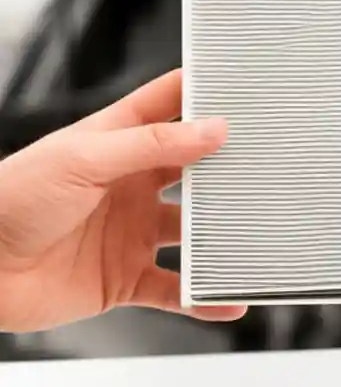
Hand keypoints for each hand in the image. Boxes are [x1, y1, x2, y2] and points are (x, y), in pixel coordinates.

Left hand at [0, 69, 244, 331]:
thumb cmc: (9, 200)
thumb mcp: (83, 158)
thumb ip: (153, 145)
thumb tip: (213, 129)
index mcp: (116, 143)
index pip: (169, 107)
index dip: (206, 96)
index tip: (248, 89)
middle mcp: (129, 186)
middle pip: (194, 172)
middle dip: (229, 169)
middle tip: (269, 166)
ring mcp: (129, 233)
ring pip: (193, 234)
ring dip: (222, 238)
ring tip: (255, 235)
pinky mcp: (124, 279)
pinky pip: (176, 290)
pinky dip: (205, 298)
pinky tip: (229, 297)